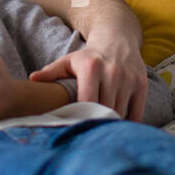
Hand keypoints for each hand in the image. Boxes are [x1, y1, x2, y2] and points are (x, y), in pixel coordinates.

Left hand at [28, 36, 148, 120]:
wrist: (118, 40)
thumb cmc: (89, 56)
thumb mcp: (69, 61)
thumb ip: (51, 72)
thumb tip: (32, 79)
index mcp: (91, 67)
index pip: (87, 101)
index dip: (81, 117)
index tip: (75, 127)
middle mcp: (112, 72)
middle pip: (104, 110)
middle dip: (96, 123)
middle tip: (87, 134)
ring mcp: (129, 79)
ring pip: (120, 113)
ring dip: (111, 124)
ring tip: (100, 131)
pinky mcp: (142, 85)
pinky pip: (137, 113)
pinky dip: (128, 123)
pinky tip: (118, 127)